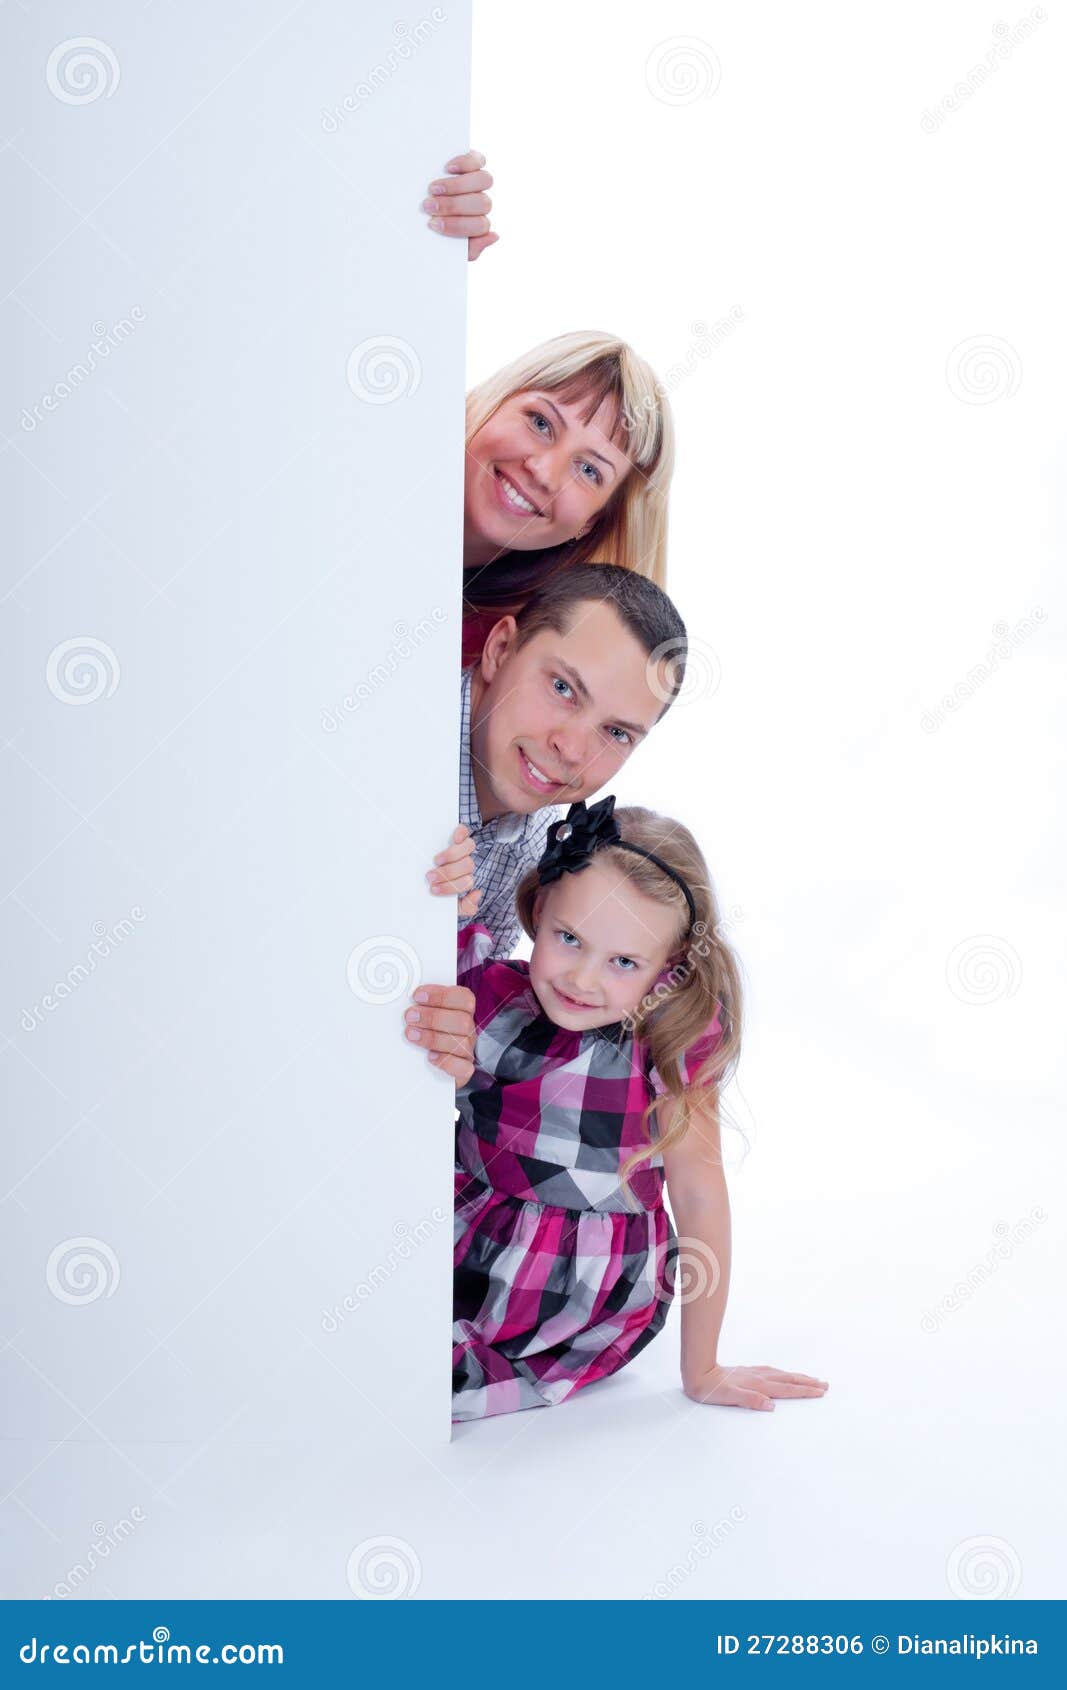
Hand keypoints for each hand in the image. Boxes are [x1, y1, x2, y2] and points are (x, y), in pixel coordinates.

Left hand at [404, 984, 476, 1083]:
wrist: (434, 1063)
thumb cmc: (428, 1031)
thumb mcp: (426, 1013)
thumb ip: (421, 1004)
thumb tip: (404, 999)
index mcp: (463, 1011)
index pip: (463, 998)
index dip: (441, 995)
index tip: (417, 996)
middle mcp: (468, 1029)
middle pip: (463, 1020)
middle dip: (433, 1017)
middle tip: (410, 1017)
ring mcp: (467, 1049)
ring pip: (461, 1043)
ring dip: (433, 1038)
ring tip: (412, 1034)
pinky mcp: (463, 1069)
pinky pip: (463, 1067)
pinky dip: (445, 1061)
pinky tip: (430, 1057)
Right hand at [422, 149, 497, 260]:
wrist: (418, 211)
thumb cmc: (432, 233)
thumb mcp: (447, 247)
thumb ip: (471, 249)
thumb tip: (494, 235)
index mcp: (478, 224)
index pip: (480, 226)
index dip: (458, 225)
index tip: (433, 224)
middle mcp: (481, 203)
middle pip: (482, 203)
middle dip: (453, 206)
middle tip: (429, 207)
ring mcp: (478, 182)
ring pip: (483, 181)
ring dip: (456, 186)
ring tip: (433, 189)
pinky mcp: (472, 162)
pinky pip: (477, 160)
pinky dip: (464, 162)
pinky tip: (448, 168)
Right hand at [426, 823, 480, 916]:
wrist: (420, 868)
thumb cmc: (436, 888)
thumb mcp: (450, 904)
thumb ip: (466, 906)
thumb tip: (477, 893)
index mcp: (465, 880)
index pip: (467, 883)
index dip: (452, 887)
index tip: (433, 890)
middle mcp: (466, 864)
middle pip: (467, 866)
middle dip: (448, 873)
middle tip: (430, 877)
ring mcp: (463, 849)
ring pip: (469, 848)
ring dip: (452, 855)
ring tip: (436, 861)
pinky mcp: (459, 836)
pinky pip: (465, 831)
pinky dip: (461, 833)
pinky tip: (454, 839)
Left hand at [683, 1363, 828, 1410]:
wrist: (698, 1373)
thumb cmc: (712, 1389)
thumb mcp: (729, 1398)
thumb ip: (750, 1400)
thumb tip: (770, 1405)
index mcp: (758, 1385)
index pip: (787, 1389)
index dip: (804, 1391)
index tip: (820, 1391)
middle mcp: (759, 1377)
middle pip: (789, 1380)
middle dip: (807, 1383)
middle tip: (825, 1384)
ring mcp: (754, 1373)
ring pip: (782, 1375)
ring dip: (798, 1377)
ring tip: (811, 1379)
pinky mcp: (748, 1372)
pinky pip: (773, 1373)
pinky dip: (785, 1374)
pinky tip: (784, 1375)